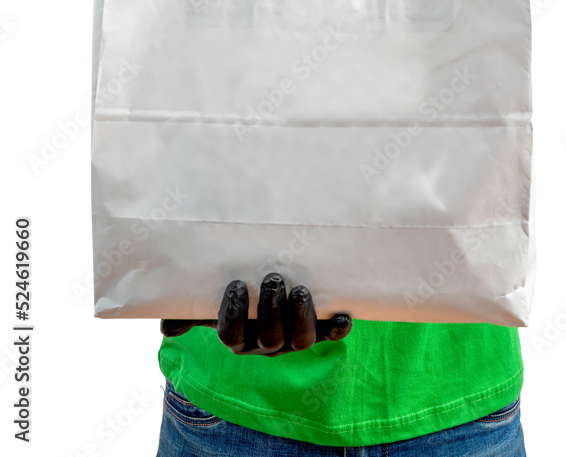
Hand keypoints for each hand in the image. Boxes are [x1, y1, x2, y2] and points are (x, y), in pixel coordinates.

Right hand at [160, 272, 352, 356]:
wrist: (270, 294)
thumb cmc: (237, 296)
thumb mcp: (210, 302)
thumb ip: (188, 309)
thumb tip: (165, 326)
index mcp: (239, 336)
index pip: (231, 336)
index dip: (234, 314)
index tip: (236, 285)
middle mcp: (266, 343)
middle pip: (270, 337)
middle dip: (272, 309)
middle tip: (274, 278)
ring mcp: (293, 338)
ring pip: (300, 341)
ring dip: (301, 317)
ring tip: (300, 291)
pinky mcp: (318, 329)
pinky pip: (330, 335)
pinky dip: (337, 328)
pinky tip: (344, 316)